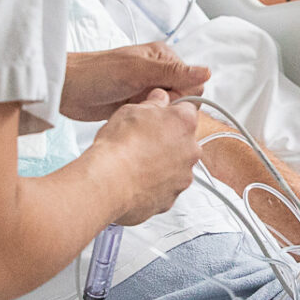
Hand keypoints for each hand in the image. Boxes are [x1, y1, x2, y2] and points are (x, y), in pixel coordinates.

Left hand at [61, 44, 210, 121]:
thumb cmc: (96, 72)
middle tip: (146, 105)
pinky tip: (133, 119)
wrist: (66, 90)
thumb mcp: (138, 71)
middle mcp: (159, 73)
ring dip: (156, 116)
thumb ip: (173, 72)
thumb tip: (206, 71)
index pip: (193, 82)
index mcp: (164, 58)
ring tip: (136, 111)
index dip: (181, 95)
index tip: (161, 98)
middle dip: (168, 107)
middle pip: (183, 99)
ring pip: (169, 112)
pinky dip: (147, 123)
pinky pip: (154, 119)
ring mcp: (148, 90)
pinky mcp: (138, 106)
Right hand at [86, 90, 202, 223]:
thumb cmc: (119, 145)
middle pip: (183, 141)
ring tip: (135, 164)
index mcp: (184, 123)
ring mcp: (183, 177)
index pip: (186, 111)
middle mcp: (191, 150)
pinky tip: (134, 180)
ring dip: (162, 165)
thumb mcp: (131, 110)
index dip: (170, 113)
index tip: (157, 117)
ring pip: (176, 167)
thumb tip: (159, 100)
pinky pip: (165, 188)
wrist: (108, 182)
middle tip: (142, 142)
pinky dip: (154, 185)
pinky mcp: (171, 199)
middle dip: (167, 141)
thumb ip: (153, 104)